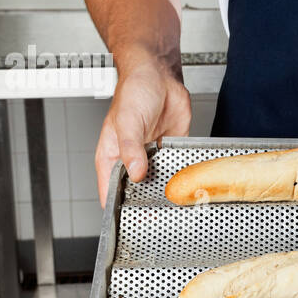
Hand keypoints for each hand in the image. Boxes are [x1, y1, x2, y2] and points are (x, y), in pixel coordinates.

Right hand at [95, 60, 190, 204]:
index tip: (128, 221)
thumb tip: (136, 172)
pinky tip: (188, 186)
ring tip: (175, 205)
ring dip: (165, 192)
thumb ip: (131, 149)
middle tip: (158, 217)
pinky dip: (181, 178)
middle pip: (135, 192)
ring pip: (157, 183)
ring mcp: (152, 158)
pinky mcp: (170, 152)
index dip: (117, 207)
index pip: (110, 190)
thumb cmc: (134, 92)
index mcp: (112, 156)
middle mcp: (131, 160)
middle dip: (145, 204)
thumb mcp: (127, 122)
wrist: (160, 76)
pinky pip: (175, 170)